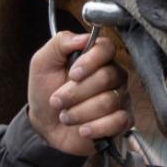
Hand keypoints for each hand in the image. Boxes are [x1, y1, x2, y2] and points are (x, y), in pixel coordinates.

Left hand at [29, 32, 130, 155]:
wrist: (45, 126)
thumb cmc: (46, 92)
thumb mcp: (42, 64)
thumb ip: (60, 43)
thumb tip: (83, 37)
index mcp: (97, 58)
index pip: (107, 49)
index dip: (90, 61)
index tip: (72, 74)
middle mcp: (114, 75)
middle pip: (106, 77)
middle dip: (75, 93)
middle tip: (57, 101)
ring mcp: (121, 97)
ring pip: (108, 101)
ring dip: (79, 112)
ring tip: (66, 116)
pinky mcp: (123, 120)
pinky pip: (118, 121)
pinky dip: (95, 127)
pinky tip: (83, 129)